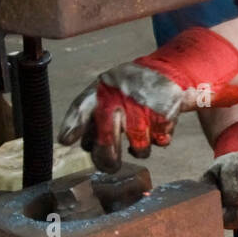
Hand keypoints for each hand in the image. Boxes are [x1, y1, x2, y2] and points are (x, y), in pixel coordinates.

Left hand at [58, 27, 237, 172]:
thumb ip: (88, 114)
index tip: (65, 140)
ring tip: (141, 135)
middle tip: (110, 164)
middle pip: (108, 137)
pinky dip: (160, 139)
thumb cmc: (134, 89)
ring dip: (140, 148)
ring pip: (138, 147)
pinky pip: (160, 142)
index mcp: (103, 87)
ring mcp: (143, 105)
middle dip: (107, 158)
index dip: (74, 125)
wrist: (172, 72)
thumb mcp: (108, 91)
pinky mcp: (165, 114)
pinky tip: (158, 127)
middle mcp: (121, 94)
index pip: (82, 106)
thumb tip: (65, 141)